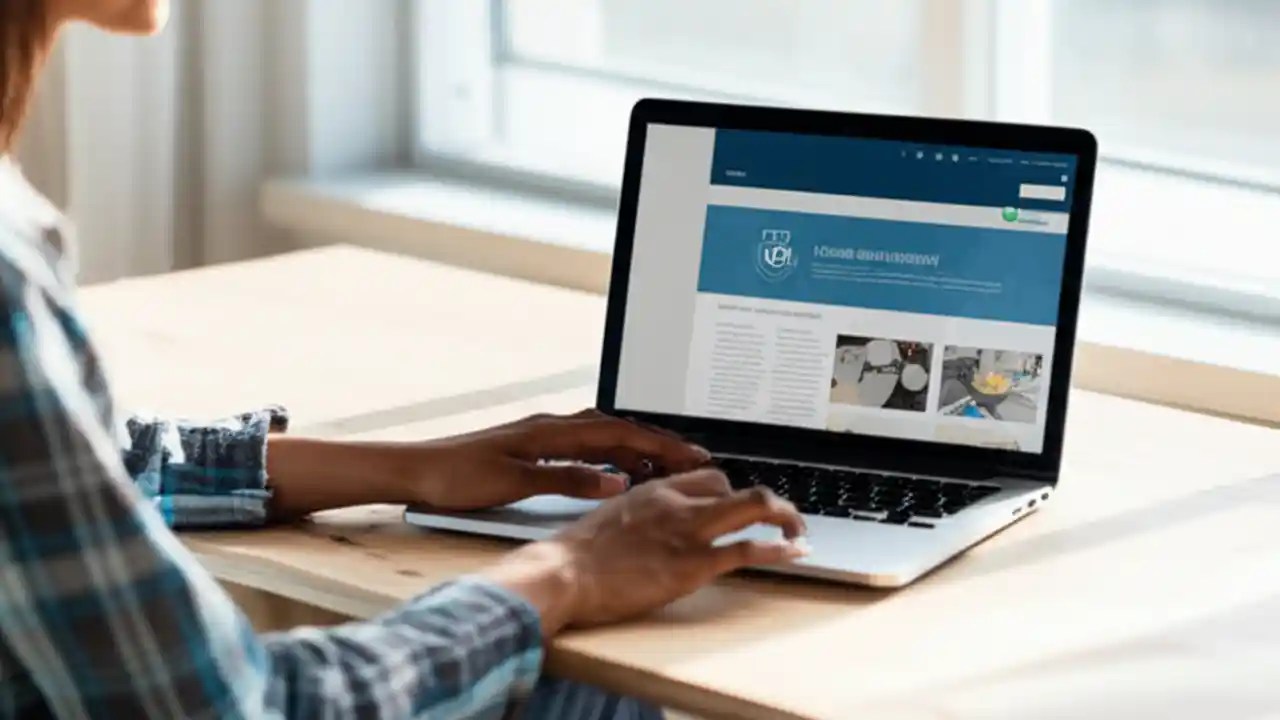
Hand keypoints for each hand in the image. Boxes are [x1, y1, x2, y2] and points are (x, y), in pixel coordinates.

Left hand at [405, 409, 710, 510]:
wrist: (417, 470)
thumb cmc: (458, 475)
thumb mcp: (515, 482)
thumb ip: (568, 480)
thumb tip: (616, 481)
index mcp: (552, 432)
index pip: (619, 435)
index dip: (660, 445)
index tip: (693, 455)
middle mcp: (552, 428)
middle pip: (619, 431)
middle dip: (659, 445)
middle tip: (695, 461)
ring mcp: (543, 437)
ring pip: (604, 438)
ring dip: (637, 450)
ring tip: (668, 469)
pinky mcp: (533, 449)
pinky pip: (586, 449)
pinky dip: (611, 458)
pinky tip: (619, 473)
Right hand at [481, 469, 807, 635]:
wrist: (562, 573)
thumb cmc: (575, 556)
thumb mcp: (609, 521)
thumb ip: (637, 518)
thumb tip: (649, 532)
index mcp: (653, 489)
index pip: (706, 476)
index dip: (729, 492)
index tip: (740, 506)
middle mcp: (675, 501)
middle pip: (732, 485)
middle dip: (761, 502)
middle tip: (778, 518)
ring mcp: (686, 529)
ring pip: (753, 504)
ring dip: (784, 516)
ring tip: (799, 531)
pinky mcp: (692, 563)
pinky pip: (747, 549)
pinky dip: (778, 550)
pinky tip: (793, 552)